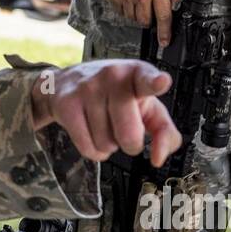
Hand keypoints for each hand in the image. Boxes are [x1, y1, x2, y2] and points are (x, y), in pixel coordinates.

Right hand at [31, 59, 180, 164]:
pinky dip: (94, 151)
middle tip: (126, 131)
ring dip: (109, 144)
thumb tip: (158, 158)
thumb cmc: (116, 97)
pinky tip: (92, 134)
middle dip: (131, 144)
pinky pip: (87, 147)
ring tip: (104, 125)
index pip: (148, 80)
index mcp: (138, 74)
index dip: (156, 83)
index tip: (162, 81)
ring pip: (106, 144)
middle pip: (130, 134)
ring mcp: (88, 89)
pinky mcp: (67, 104)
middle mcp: (113, 77)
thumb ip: (164, 132)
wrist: (66, 84)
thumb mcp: (146, 107)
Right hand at [101, 0, 180, 48]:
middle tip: (147, 8)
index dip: (165, 32)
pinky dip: (125, 8)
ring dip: (136, 13)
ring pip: (132, 18)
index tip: (164, 42)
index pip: (164, 16)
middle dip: (148, 20)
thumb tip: (174, 6)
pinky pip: (120, 12)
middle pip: (146, 21)